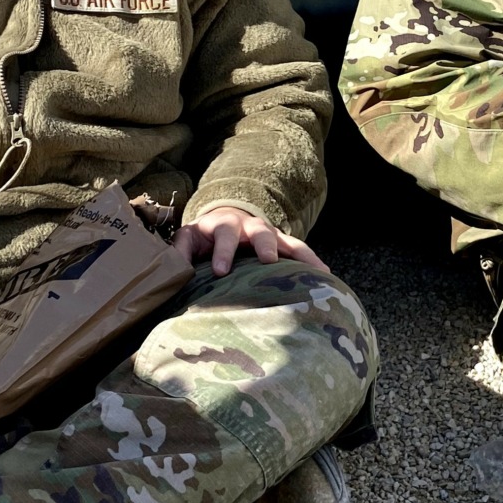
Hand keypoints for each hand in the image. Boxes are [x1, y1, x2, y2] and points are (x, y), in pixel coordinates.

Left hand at [174, 207, 326, 277]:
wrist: (221, 223)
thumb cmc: (203, 239)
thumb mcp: (187, 241)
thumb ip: (180, 253)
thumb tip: (175, 271)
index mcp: (223, 225)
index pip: (224, 235)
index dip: (223, 251)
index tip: (220, 271)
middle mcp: (250, 226)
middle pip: (260, 231)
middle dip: (265, 245)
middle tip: (268, 260)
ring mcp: (270, 235)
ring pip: (288, 241)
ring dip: (300, 256)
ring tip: (315, 273)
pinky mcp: (283, 246)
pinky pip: (301, 252)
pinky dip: (313, 263)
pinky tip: (327, 278)